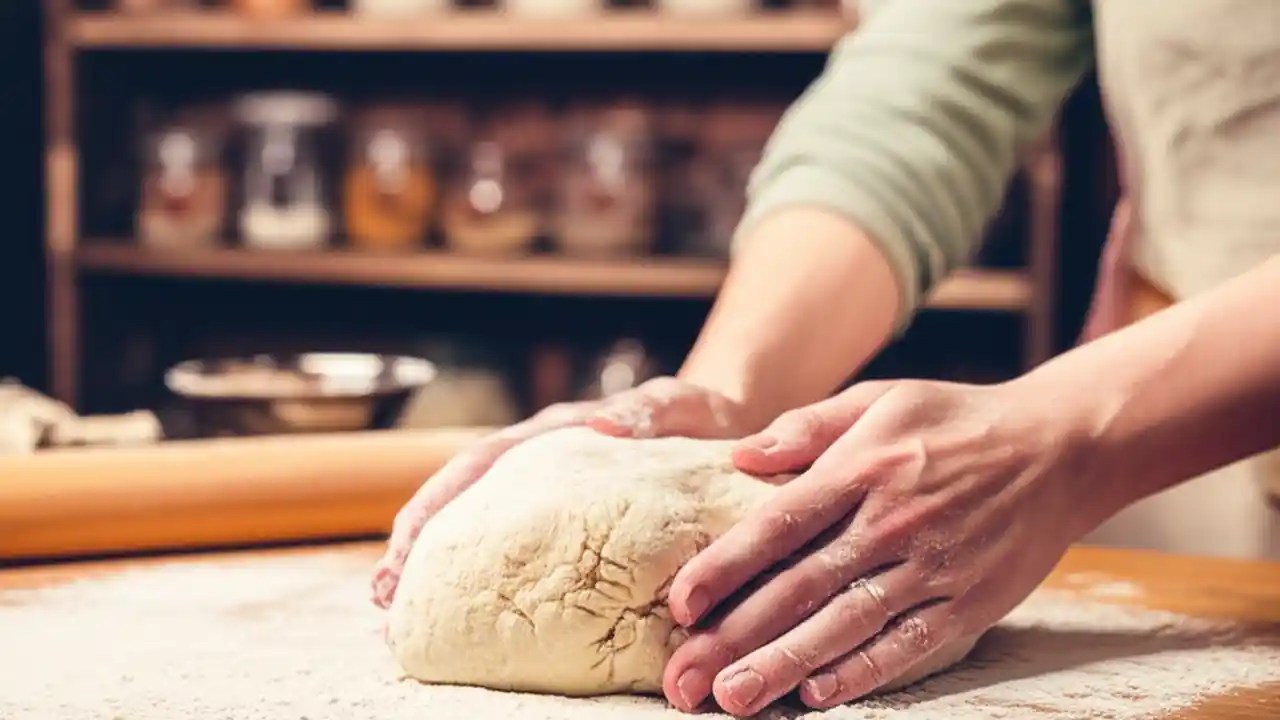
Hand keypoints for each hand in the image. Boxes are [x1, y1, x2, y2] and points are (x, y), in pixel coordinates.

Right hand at [370, 377, 760, 608]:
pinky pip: (516, 540)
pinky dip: (483, 570)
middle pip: (463, 495)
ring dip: (439, 561)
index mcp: (558, 431)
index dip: (438, 504)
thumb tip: (601, 425)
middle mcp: (542, 456)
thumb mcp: (680, 406)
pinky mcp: (571, 514)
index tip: (404, 548)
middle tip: (384, 598)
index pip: (482, 463)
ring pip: (480, 520)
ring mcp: (552, 485)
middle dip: (418, 542)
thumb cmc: (699, 414)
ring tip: (401, 612)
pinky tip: (469, 611)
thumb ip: (645, 413)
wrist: (724, 415)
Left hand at [661, 379, 1093, 714]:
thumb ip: (808, 426)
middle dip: (735, 636)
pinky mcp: (969, 603)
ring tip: (733, 699)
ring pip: (845, 625)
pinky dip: (862, 673)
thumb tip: (740, 457)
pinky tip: (817, 695)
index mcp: (863, 467)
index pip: (779, 524)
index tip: (680, 603)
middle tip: (683, 677)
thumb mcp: (881, 397)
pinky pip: (907, 647)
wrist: (1061, 446)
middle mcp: (892, 521)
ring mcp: (933, 567)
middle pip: (800, 587)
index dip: (726, 566)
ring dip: (785, 666)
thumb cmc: (956, 420)